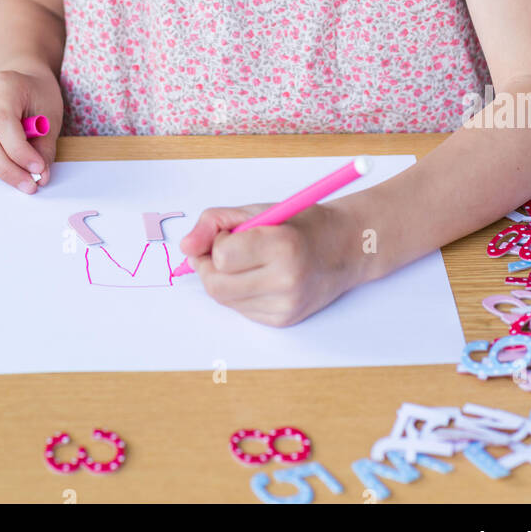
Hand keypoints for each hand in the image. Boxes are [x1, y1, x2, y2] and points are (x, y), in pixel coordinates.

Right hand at [0, 69, 62, 192]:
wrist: (19, 85)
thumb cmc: (35, 98)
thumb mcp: (50, 117)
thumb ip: (45, 148)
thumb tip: (39, 178)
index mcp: (3, 84)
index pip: (4, 123)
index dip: (20, 151)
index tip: (38, 169)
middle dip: (7, 169)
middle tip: (29, 183)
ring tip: (14, 158)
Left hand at [177, 201, 358, 326]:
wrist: (345, 249)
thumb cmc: (301, 224)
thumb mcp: (259, 210)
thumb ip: (216, 222)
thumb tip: (185, 247)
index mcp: (283, 246)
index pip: (222, 256)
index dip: (216, 243)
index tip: (229, 233)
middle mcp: (286, 281)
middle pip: (216, 286)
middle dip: (209, 267)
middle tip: (223, 249)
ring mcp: (285, 306)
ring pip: (224, 300)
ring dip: (223, 280)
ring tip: (245, 262)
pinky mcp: (282, 321)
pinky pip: (240, 309)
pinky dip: (239, 292)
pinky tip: (259, 277)